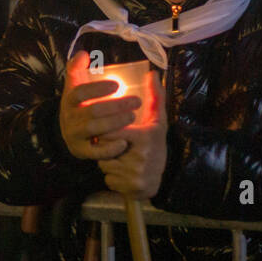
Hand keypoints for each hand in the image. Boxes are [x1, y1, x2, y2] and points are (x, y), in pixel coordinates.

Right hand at [59, 51, 138, 160]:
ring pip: (94, 129)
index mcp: (69, 100)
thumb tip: (83, 53)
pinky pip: (95, 152)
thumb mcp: (74, 87)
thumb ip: (78, 69)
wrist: (69, 133)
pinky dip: (109, 148)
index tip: (116, 85)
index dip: (96, 89)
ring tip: (133, 116)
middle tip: (136, 101)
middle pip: (91, 111)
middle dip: (115, 106)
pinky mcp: (81, 151)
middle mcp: (69, 118)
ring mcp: (74, 135)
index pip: (79, 93)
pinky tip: (124, 142)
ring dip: (115, 122)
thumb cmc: (78, 106)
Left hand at [97, 71, 167, 199]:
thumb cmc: (154, 146)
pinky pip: (107, 177)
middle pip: (105, 146)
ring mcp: (135, 174)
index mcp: (146, 137)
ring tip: (122, 159)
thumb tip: (152, 73)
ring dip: (108, 160)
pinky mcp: (129, 187)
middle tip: (118, 146)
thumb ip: (153, 98)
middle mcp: (141, 156)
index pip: (111, 129)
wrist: (158, 179)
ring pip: (104, 162)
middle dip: (107, 145)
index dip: (110, 131)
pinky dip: (112, 175)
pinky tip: (123, 172)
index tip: (117, 132)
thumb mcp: (157, 122)